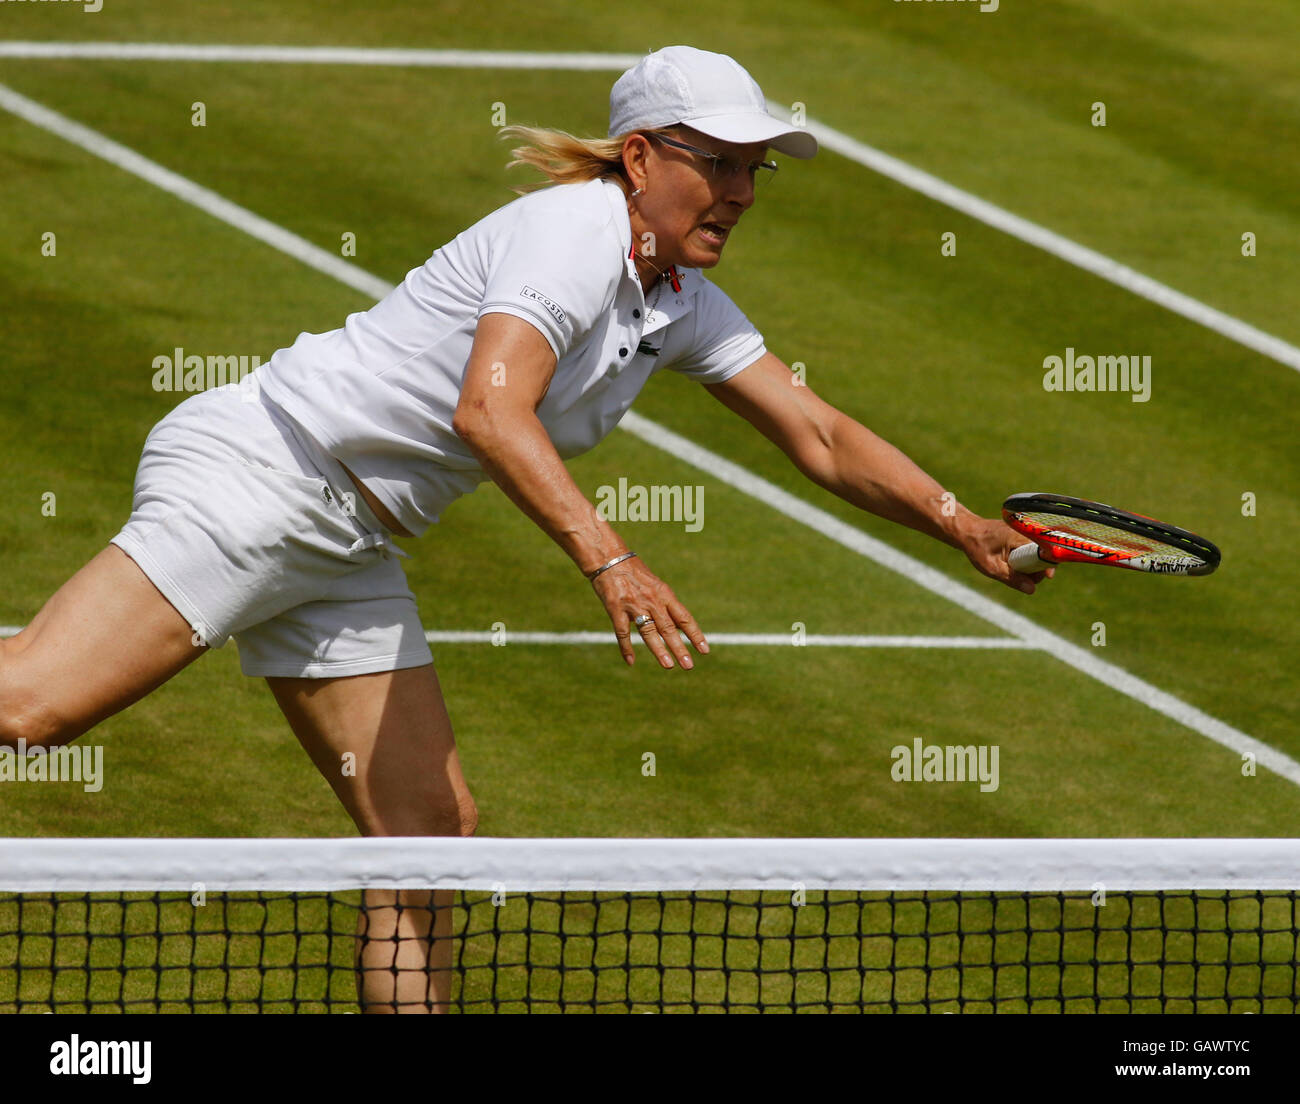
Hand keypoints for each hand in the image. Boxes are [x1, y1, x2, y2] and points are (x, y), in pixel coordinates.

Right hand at [590, 558, 708, 668]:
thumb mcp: (656, 585)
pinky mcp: (615, 609)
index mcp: (664, 594)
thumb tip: (680, 626)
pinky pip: (622, 632)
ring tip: (668, 665)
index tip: (704, 650)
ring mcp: (634, 605)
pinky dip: (626, 647)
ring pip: (649, 632)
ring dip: (659, 650)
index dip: (695, 634)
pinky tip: (630, 661)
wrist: (609, 558)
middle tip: (688, 665)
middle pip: (668, 628)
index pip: (684, 618)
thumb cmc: (634, 572)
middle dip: (679, 647)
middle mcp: (652, 601)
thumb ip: (666, 605)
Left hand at [961, 517, 1054, 594]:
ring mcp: (1024, 532)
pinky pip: (1031, 549)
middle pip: (1043, 553)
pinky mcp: (1022, 534)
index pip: (1044, 551)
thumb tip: (1031, 589)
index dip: (1047, 565)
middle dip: (1037, 569)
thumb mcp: (991, 567)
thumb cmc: (976, 547)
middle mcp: (1025, 531)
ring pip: (1037, 552)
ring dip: (1030, 564)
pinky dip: (1025, 558)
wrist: (966, 531)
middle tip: (1022, 579)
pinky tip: (1013, 563)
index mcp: (1020, 536)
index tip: (1046, 576)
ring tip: (1012, 569)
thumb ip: (1012, 578)